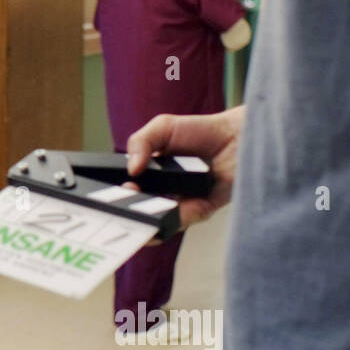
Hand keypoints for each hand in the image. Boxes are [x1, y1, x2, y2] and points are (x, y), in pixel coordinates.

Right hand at [125, 105, 243, 233]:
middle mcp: (162, 191)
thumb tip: (131, 168)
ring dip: (145, 220)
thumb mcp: (163, 127)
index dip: (116, 193)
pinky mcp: (199, 211)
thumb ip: (140, 142)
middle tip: (126, 195)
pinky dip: (170, 221)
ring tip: (137, 211)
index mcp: (150, 173)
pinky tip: (163, 212)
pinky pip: (181, 221)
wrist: (237, 135)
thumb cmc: (202, 130)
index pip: (126, 189)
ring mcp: (180, 203)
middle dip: (126, 209)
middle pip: (138, 208)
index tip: (112, 190)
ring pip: (157, 221)